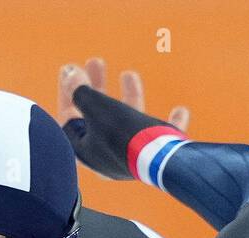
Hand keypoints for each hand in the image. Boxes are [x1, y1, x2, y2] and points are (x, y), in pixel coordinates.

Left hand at [57, 58, 190, 179]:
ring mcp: (130, 158)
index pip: (68, 118)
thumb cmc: (125, 136)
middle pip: (95, 117)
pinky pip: (162, 137)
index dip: (68, 91)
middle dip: (95, 87)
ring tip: (128, 74)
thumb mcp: (98, 110)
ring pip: (127, 123)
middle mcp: (105, 157)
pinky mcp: (156, 159)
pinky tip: (180, 111)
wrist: (160, 165)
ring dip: (130, 97)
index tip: (71, 67)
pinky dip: (170, 123)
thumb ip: (82, 92)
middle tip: (95, 62)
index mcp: (85, 150)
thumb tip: (70, 72)